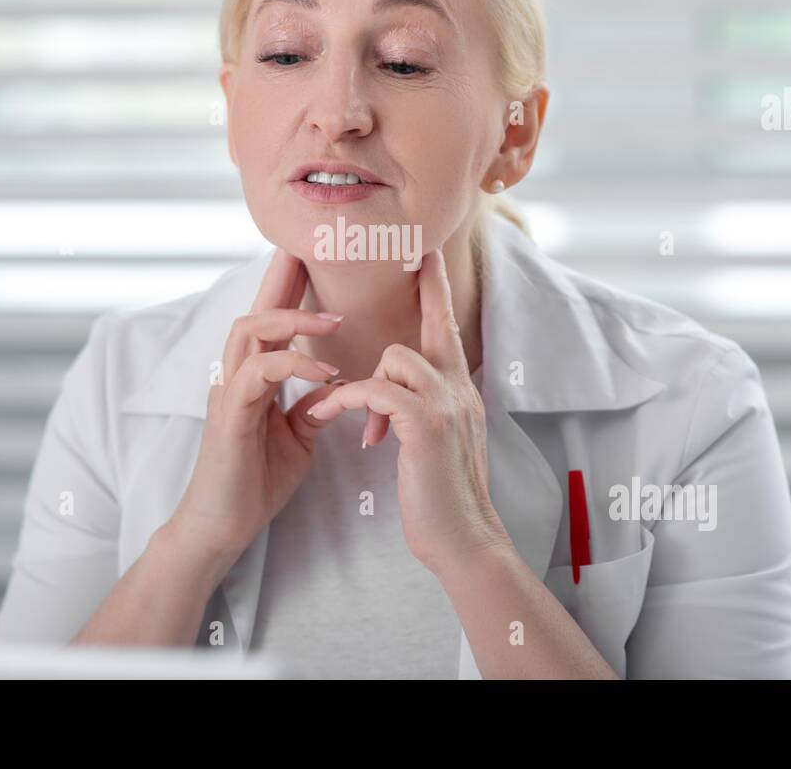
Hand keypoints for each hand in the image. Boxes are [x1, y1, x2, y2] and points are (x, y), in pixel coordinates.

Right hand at [173, 249, 347, 559]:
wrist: (222, 527)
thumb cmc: (254, 483)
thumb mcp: (296, 438)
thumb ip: (309, 406)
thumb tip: (333, 387)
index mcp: (253, 377)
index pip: (270, 321)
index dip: (288, 287)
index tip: (313, 256)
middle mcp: (236, 375)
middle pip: (254, 310)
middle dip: (282, 279)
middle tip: (312, 251)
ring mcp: (229, 392)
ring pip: (248, 330)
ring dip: (290, 318)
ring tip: (332, 318)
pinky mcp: (229, 415)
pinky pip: (257, 372)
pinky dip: (291, 363)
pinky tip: (325, 371)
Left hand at [304, 248, 511, 574]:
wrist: (463, 540)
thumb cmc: (440, 496)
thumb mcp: (435, 441)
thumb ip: (422, 408)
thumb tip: (397, 395)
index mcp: (459, 389)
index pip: (448, 326)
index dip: (437, 287)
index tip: (427, 251)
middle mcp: (459, 387)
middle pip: (425, 330)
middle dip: (399, 323)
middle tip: (376, 306)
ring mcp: (447, 402)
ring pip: (396, 356)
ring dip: (360, 383)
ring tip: (336, 413)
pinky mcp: (427, 422)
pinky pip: (376, 389)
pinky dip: (346, 401)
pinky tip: (327, 420)